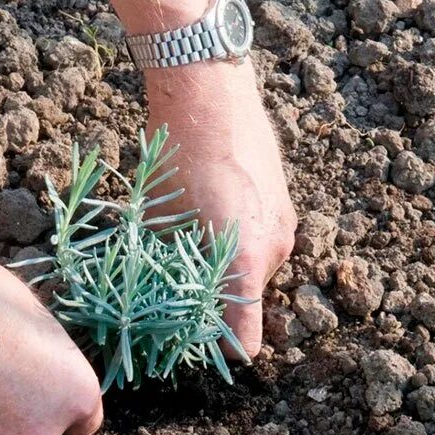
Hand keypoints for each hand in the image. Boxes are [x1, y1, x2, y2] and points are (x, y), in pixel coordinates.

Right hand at [0, 243, 102, 434]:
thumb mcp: (35, 316)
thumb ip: (48, 353)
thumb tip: (41, 357)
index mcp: (76, 394)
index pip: (86, 421)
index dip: (66, 404)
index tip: (50, 389)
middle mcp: (45, 429)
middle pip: (43, 429)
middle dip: (29, 409)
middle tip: (3, 371)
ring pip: (4, 433)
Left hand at [147, 59, 296, 358]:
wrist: (208, 86)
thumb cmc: (174, 155)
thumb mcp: (157, 222)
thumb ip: (164, 271)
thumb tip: (150, 304)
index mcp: (245, 263)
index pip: (244, 340)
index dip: (212, 348)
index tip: (183, 339)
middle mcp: (274, 250)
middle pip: (244, 304)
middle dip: (211, 302)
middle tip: (170, 284)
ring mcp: (284, 225)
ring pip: (251, 271)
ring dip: (222, 269)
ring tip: (185, 242)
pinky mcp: (284, 203)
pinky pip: (259, 242)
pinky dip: (235, 243)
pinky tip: (206, 215)